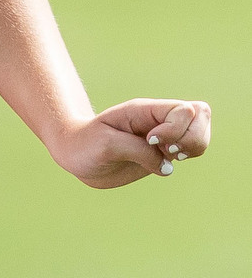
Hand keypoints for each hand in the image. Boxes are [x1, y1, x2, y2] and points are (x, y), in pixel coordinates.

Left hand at [55, 97, 211, 189]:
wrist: (76, 155)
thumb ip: (139, 153)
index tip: (150, 141)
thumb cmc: (85, 144)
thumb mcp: (106, 146)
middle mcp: (159, 119)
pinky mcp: (164, 152)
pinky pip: (192, 148)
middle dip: (192, 137)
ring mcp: (165, 134)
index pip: (184, 110)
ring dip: (193, 147)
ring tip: (169, 156)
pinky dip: (188, 156)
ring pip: (201, 132)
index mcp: (145, 110)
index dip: (175, 129)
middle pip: (201, 115)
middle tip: (168, 150)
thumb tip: (168, 167)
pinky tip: (166, 163)